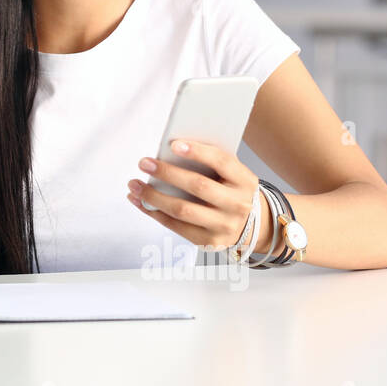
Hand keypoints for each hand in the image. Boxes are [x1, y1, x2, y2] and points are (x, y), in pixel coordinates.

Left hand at [126, 139, 264, 253]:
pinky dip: (153, 212)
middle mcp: (237, 204)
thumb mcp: (231, 173)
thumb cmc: (232, 189)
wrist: (253, 224)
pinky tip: (140, 201)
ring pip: (182, 210)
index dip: (197, 152)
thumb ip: (210, 161)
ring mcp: (224, 225)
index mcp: (244, 181)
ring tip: (134, 184)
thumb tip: (171, 149)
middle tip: (144, 163)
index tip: (173, 144)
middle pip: (198, 186)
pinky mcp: (208, 241)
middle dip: (167, 173)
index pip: (222, 162)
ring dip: (153, 196)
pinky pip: (175, 226)